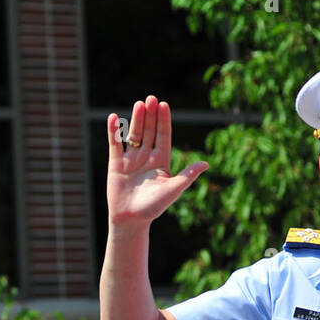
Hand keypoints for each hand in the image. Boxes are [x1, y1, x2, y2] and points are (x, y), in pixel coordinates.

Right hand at [106, 96, 207, 228]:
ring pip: (134, 135)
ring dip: (136, 120)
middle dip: (151, 116)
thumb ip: (187, 176)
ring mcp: (131, 159)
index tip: (163, 105)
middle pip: (149, 131)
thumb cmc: (153, 208)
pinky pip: (115, 144)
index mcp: (161, 161)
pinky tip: (113, 118)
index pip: (163, 136)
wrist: (130, 220)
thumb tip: (206, 164)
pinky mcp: (116, 163)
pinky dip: (114, 132)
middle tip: (151, 98)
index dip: (163, 121)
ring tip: (139, 104)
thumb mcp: (172, 190)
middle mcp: (147, 157)